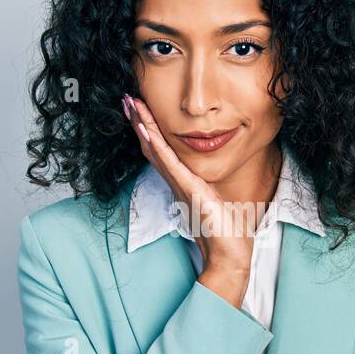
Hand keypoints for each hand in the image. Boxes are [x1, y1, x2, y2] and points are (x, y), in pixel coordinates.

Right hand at [122, 93, 255, 282]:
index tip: (140, 108)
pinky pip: (168, 163)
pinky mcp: (188, 189)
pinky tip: (147, 128)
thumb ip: (208, 191)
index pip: (160, 151)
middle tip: (127, 99)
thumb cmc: (225, 232)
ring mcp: (180, 185)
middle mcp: (176, 182)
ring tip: (131, 104)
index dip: (149, 129)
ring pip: (155, 150)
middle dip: (140, 121)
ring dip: (143, 125)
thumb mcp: (215, 202)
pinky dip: (156, 144)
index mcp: (182, 183)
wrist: (228, 254)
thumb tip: (211, 184)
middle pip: (151, 146)